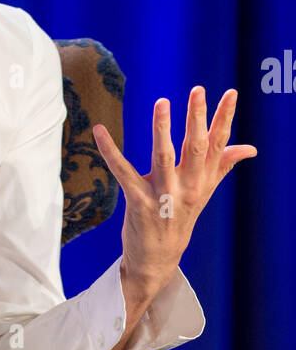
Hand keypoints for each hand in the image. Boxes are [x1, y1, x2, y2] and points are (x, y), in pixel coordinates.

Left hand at [92, 86, 257, 301]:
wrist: (158, 259)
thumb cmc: (180, 219)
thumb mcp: (204, 193)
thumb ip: (223, 166)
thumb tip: (250, 148)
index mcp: (203, 181)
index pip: (219, 145)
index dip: (224, 118)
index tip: (231, 93)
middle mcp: (188, 187)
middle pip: (196, 148)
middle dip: (196, 118)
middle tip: (197, 90)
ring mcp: (163, 195)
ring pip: (164, 156)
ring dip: (162, 129)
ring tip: (162, 103)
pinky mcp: (138, 202)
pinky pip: (123, 172)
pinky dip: (110, 151)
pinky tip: (99, 131)